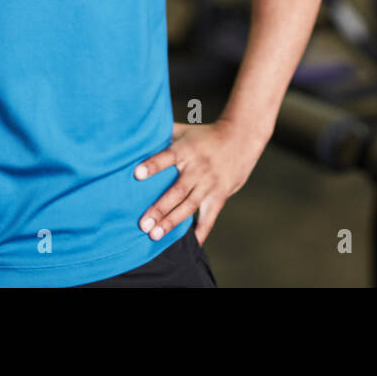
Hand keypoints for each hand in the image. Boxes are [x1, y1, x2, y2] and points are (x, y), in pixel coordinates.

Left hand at [133, 119, 264, 246]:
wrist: (241, 138)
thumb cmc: (205, 135)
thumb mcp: (184, 130)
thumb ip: (162, 133)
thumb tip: (135, 133)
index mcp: (186, 150)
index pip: (167, 157)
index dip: (153, 165)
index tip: (137, 174)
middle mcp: (197, 168)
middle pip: (177, 190)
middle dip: (159, 208)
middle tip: (142, 224)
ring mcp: (209, 183)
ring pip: (189, 206)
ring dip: (172, 222)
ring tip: (155, 235)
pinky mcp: (220, 195)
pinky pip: (210, 217)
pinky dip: (201, 232)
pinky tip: (192, 245)